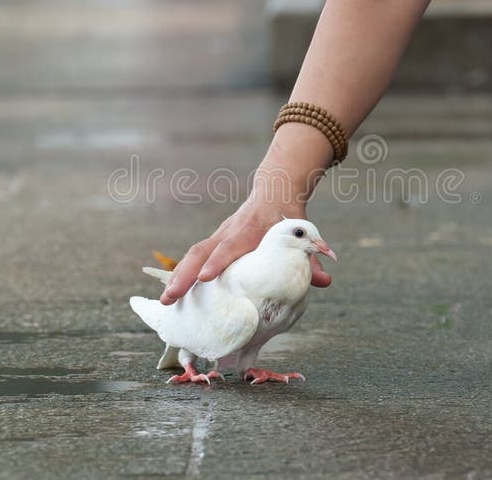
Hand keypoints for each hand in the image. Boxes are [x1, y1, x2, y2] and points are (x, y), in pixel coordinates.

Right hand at [159, 198, 332, 304]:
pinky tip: (173, 294)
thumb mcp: (302, 233)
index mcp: (250, 230)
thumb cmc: (289, 217)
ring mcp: (218, 237)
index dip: (219, 261)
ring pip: (193, 255)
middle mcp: (229, 233)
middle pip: (201, 251)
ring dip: (178, 277)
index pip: (231, 245)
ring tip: (166, 302)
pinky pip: (194, 258)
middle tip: (170, 298)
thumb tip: (325, 282)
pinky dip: (182, 274)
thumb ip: (310, 259)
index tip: (206, 278)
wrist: (275, 191)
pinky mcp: (214, 243)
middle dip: (184, 275)